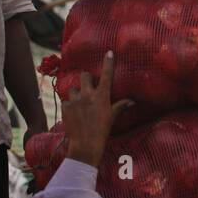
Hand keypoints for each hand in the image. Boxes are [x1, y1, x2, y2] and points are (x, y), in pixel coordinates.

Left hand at [61, 52, 134, 167]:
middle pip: (84, 76)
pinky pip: (66, 101)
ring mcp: (75, 100)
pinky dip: (69, 105)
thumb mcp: (112, 117)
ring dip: (76, 93)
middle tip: (88, 84)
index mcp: (102, 96)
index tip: (109, 52)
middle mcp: (88, 95)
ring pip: (73, 88)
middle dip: (86, 78)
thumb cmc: (102, 131)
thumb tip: (132, 101)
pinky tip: (73, 112)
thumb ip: (120, 106)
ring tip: (79, 101)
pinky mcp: (66, 108)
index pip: (106, 75)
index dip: (108, 62)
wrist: (86, 144)